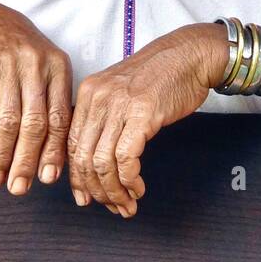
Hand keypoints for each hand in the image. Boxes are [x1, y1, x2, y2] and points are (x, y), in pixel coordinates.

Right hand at [0, 0, 72, 195]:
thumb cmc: (20, 50)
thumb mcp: (45, 67)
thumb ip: (52, 103)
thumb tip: (53, 157)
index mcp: (58, 66)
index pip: (60, 117)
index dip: (53, 152)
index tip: (47, 179)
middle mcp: (35, 64)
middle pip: (34, 124)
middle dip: (26, 161)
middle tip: (19, 187)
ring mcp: (7, 65)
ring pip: (7, 122)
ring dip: (1, 156)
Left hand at [67, 22, 228, 217]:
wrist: (189, 54)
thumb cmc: (160, 76)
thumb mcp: (120, 91)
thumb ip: (104, 118)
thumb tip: (95, 161)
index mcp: (88, 92)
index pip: (71, 144)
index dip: (77, 177)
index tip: (86, 198)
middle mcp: (98, 98)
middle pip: (82, 157)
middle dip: (95, 190)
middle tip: (111, 207)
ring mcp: (119, 105)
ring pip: (102, 163)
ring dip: (114, 192)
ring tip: (127, 204)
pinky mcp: (142, 114)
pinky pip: (126, 159)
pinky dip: (129, 181)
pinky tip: (137, 188)